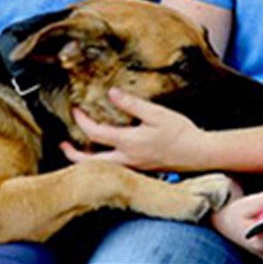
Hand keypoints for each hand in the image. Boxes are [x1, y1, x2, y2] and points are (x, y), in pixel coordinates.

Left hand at [60, 88, 203, 171]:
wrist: (199, 154)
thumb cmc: (180, 132)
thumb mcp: (157, 113)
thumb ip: (132, 104)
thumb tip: (110, 93)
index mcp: (128, 142)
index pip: (95, 133)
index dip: (81, 120)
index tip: (75, 109)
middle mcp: (127, 159)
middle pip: (90, 162)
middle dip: (73, 154)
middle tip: (62, 145)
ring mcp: (133, 167)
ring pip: (101, 167)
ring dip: (86, 160)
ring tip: (78, 150)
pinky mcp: (140, 169)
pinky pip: (114, 168)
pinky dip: (102, 162)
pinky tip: (104, 153)